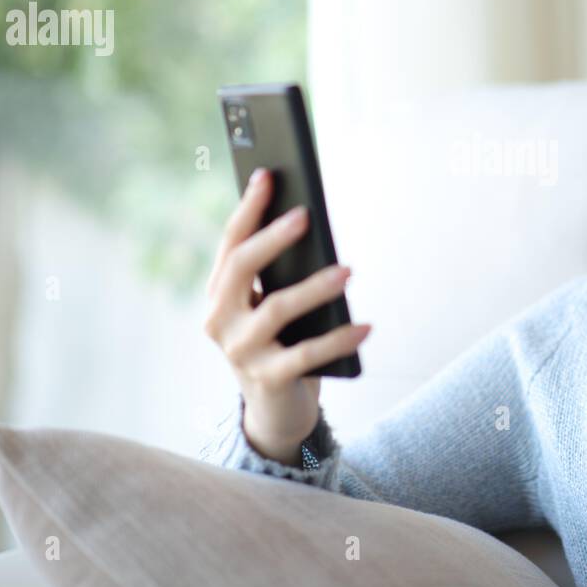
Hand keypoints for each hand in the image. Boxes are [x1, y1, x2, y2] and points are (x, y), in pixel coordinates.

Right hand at [203, 168, 371, 463]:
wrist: (276, 410)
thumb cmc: (282, 343)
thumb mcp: (275, 305)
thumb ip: (281, 274)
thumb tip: (309, 224)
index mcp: (220, 294)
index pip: (230, 244)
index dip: (248, 208)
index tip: (268, 175)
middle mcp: (220, 320)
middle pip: (241, 269)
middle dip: (272, 238)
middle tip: (305, 215)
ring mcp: (240, 352)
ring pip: (276, 310)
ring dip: (315, 287)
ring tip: (348, 270)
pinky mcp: (267, 379)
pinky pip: (306, 354)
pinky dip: (339, 338)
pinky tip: (366, 325)